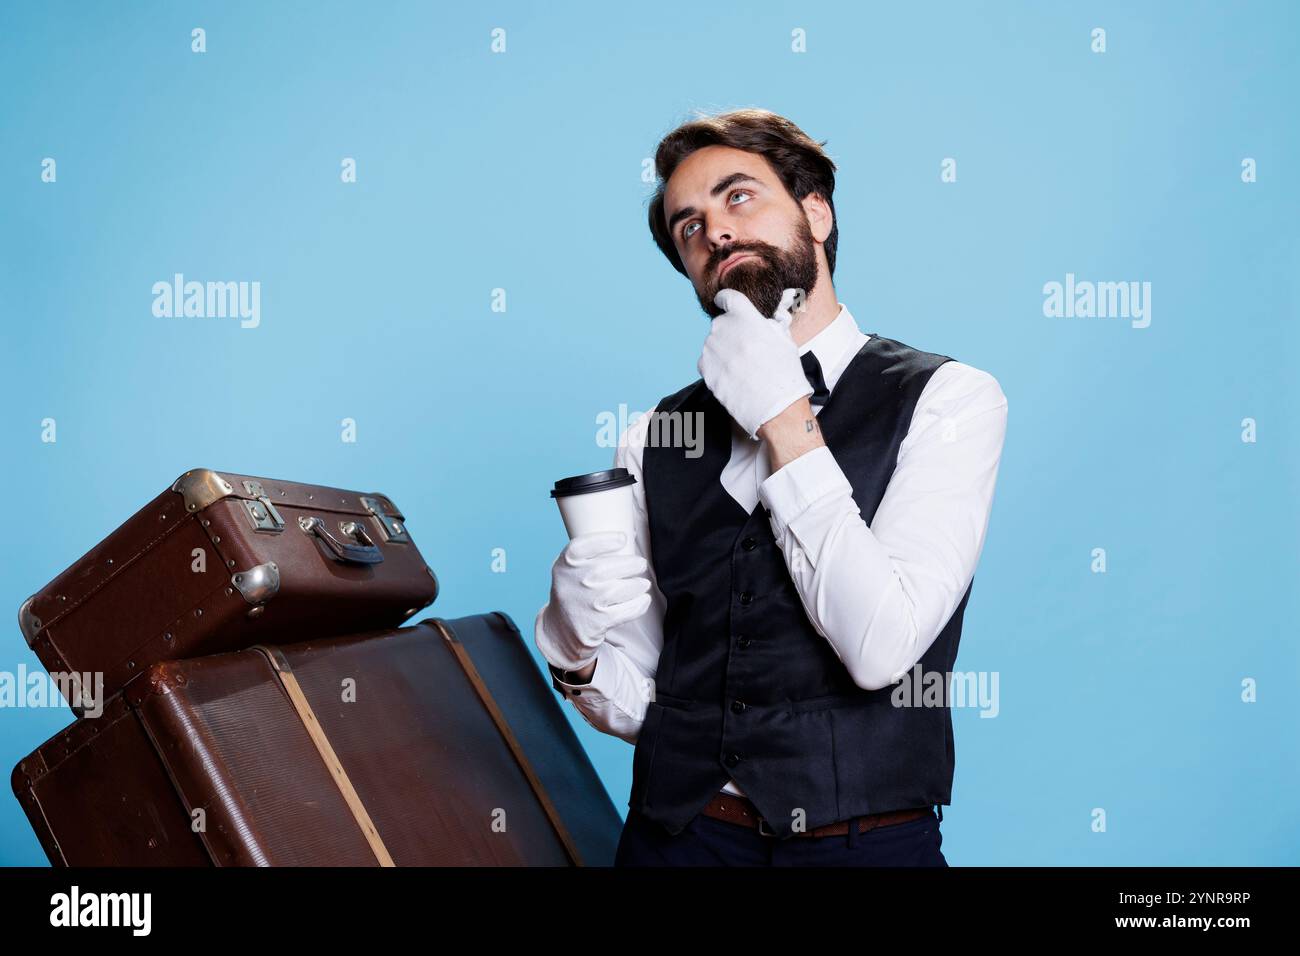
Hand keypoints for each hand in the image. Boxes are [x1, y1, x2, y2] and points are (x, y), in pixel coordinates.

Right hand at [536, 531, 652, 670]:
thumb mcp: (571, 568)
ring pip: (619, 590)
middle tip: (640, 564)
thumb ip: (591, 553)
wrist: (563, 627)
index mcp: (565, 565)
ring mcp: (585, 603)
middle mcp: (573, 583)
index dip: (604, 540)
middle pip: (605, 568)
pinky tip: (643, 599)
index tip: (623, 538)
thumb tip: (630, 535)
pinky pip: (626, 611)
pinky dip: (638, 604)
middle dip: (630, 564)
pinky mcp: (597, 622)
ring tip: (643, 584)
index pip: (581, 547)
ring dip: (637, 585)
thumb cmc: (575, 589)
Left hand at [697, 287, 810, 439]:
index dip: (726, 300)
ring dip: (724, 351)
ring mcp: (711, 349)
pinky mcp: (704, 369)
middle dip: (731, 334)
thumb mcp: (784, 340)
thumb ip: (768, 326)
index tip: (724, 303)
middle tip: (747, 351)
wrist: (775, 406)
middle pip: (721, 324)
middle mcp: (723, 328)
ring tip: (743, 368)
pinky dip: (716, 367)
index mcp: (744, 316)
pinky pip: (707, 362)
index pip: (727, 297)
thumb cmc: (785, 373)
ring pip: (713, 344)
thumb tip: (764, 324)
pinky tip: (733, 377)